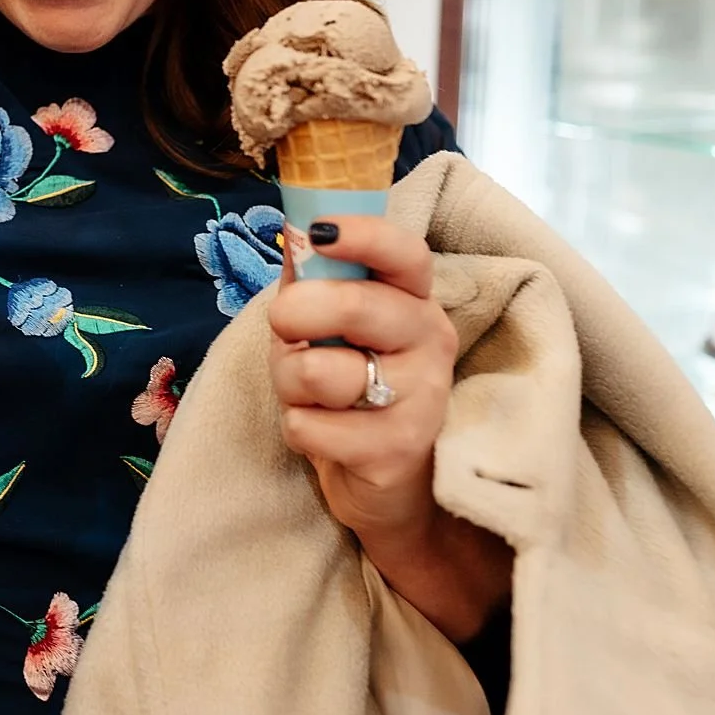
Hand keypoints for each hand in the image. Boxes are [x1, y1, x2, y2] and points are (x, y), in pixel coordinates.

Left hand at [268, 215, 452, 538]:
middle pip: (355, 306)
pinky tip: (322, 433)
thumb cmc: (351, 387)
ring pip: (320, 370)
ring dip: (289, 381)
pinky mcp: (396, 452)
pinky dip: (297, 428)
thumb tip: (291, 234)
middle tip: (284, 325)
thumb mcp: (332, 327)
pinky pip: (309, 425)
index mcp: (415, 302)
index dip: (365, 236)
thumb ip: (315, 281)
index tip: (320, 232)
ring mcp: (421, 401)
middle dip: (296, 312)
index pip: (407, 255)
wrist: (387, 482)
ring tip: (307, 393)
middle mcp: (431, 344)